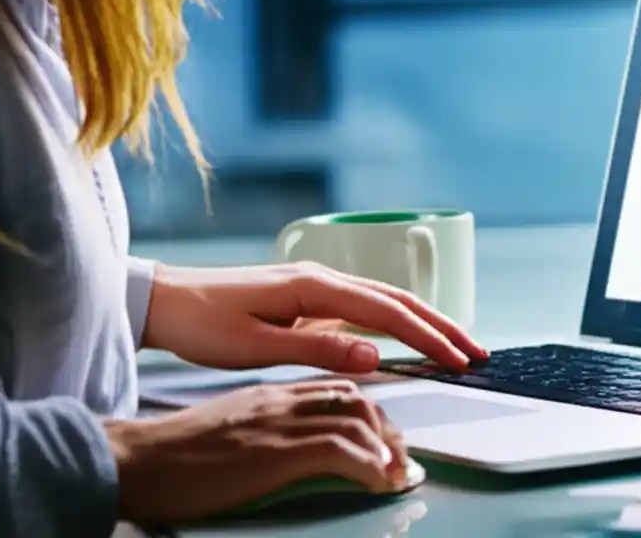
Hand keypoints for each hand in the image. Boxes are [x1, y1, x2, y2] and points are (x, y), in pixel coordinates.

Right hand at [106, 380, 421, 524]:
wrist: (136, 461)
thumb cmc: (175, 456)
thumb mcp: (230, 429)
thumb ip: (266, 429)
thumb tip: (293, 451)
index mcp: (271, 394)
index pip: (337, 390)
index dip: (370, 414)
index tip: (384, 440)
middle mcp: (282, 401)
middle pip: (357, 400)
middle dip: (388, 430)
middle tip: (398, 461)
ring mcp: (280, 424)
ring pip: (357, 421)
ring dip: (386, 452)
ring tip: (395, 477)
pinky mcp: (277, 452)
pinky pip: (341, 450)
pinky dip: (370, 466)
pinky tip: (378, 482)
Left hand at [142, 262, 487, 372]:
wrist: (163, 300)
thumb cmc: (202, 324)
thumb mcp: (256, 346)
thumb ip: (319, 350)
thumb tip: (376, 356)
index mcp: (315, 287)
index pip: (387, 312)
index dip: (428, 336)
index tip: (459, 359)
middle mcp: (323, 280)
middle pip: (397, 300)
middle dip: (441, 325)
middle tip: (477, 351)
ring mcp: (317, 287)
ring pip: (384, 302)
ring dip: (423, 322)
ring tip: (456, 343)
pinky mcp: (308, 298)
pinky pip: (365, 308)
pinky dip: (396, 322)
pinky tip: (407, 336)